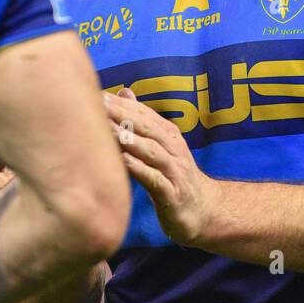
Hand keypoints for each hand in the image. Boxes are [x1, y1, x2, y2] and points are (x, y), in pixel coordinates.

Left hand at [103, 88, 220, 246]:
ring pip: (152, 151)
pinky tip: (124, 162)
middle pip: (148, 128)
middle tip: (99, 105)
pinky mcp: (173, 195)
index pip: (144, 114)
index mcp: (169, 135)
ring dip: (130, 140)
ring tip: (108, 130)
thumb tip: (124, 92)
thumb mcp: (162, 146)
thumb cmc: (174, 176)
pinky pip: (156, 180)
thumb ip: (143, 120)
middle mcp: (174, 149)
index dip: (122, 103)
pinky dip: (140, 169)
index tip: (98, 94)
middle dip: (123, 115)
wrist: (204, 210)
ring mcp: (175, 171)